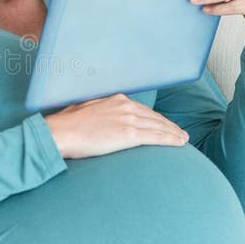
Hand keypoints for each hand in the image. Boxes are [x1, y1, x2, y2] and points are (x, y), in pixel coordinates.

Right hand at [44, 94, 188, 159]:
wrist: (61, 132)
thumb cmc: (67, 125)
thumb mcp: (85, 111)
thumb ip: (99, 113)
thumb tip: (102, 119)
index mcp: (115, 100)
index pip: (142, 110)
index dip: (156, 118)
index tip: (163, 124)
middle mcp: (125, 106)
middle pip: (154, 117)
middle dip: (169, 125)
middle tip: (180, 133)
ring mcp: (128, 119)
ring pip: (159, 126)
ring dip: (173, 133)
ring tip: (183, 139)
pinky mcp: (129, 134)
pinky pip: (156, 137)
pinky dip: (170, 140)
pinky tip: (179, 143)